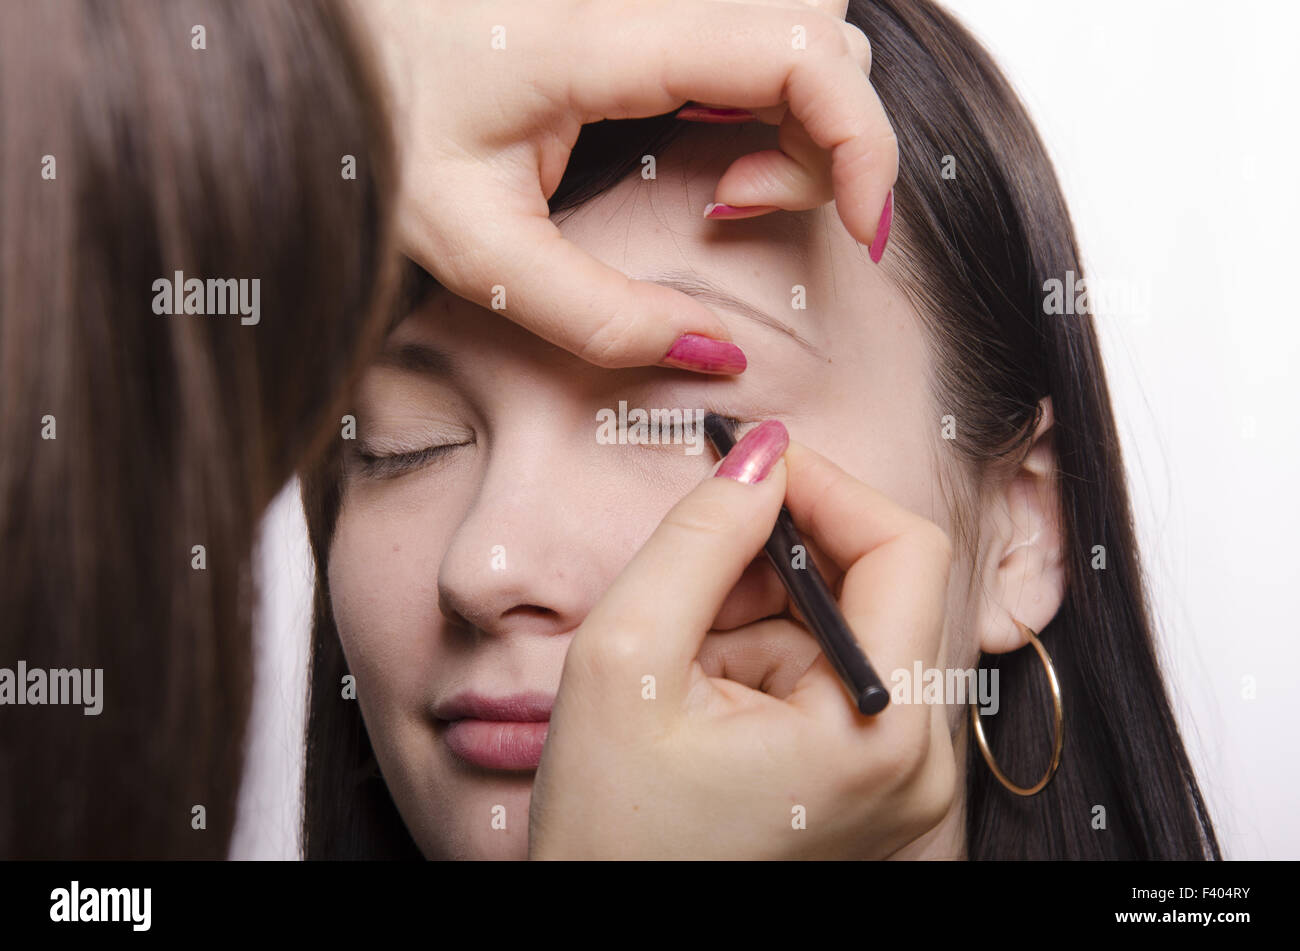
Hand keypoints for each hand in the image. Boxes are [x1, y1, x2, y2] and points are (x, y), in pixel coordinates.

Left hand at [352, 0, 896, 371]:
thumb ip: (595, 316)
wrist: (325, 47)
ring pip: (798, 24)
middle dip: (827, 134)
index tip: (861, 226)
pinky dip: (765, 92)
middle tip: (736, 205)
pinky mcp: (641, 7)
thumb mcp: (475, 252)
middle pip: (822, 31)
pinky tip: (703, 143)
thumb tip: (713, 352)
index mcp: (603, 37)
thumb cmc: (379, 130)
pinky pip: (751, 30)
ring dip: (799, 111)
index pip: (802, 51)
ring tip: (718, 181)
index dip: (862, 141)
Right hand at [528, 422, 956, 859]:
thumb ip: (699, 540)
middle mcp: (916, 762)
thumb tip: (762, 454)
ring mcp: (896, 781)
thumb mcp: (626, 661)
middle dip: (774, 562)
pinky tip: (696, 696)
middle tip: (687, 574)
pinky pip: (827, 678)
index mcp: (880, 732)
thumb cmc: (609, 837)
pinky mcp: (866, 788)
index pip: (905, 549)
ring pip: (841, 630)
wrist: (606, 947)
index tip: (750, 464)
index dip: (826, 488)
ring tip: (678, 664)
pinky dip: (760, 660)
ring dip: (755, 614)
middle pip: (873, 589)